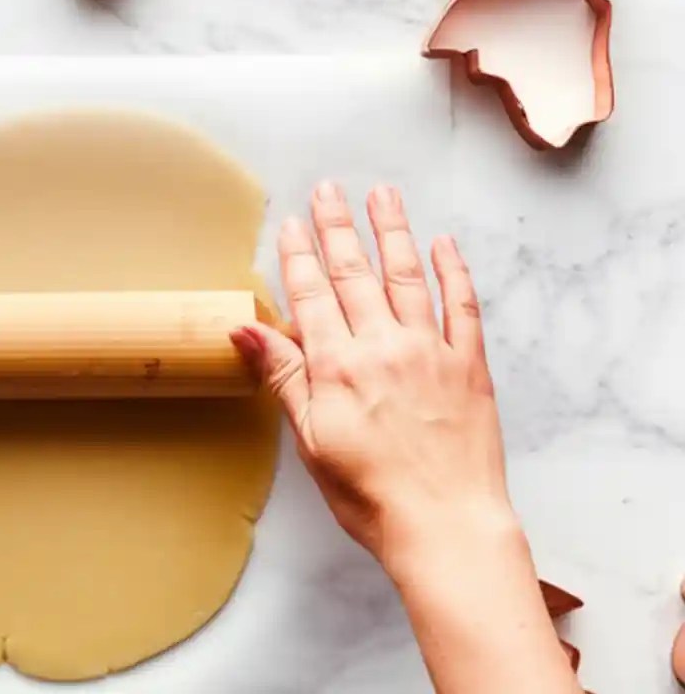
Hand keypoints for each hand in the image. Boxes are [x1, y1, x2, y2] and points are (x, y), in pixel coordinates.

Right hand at [234, 184, 582, 693]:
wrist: (444, 525)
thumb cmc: (369, 494)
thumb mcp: (310, 439)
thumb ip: (283, 376)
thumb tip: (246, 328)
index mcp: (337, 366)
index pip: (311, 296)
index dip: (298, 255)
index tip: (291, 221)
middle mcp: (382, 346)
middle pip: (354, 275)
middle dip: (338, 228)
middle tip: (328, 188)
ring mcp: (429, 351)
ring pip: (406, 276)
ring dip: (391, 232)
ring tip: (382, 195)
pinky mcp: (469, 366)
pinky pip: (461, 307)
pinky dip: (452, 272)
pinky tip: (444, 244)